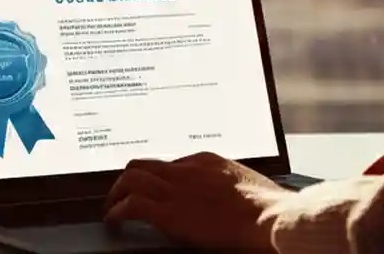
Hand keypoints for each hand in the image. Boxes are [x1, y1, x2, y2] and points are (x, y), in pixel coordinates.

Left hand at [104, 152, 289, 249]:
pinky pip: (131, 206)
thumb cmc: (269, 208)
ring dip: (116, 193)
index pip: (169, 163)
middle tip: (122, 194)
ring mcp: (175, 190)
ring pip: (131, 178)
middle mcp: (185, 170)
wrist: (271, 217)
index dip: (157, 177)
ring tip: (111, 207)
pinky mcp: (168, 213)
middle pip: (144, 165)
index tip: (153, 188)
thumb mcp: (248, 186)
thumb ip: (228, 185)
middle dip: (129, 179)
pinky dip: (117, 213)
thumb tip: (226, 197)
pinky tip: (113, 222)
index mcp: (206, 161)